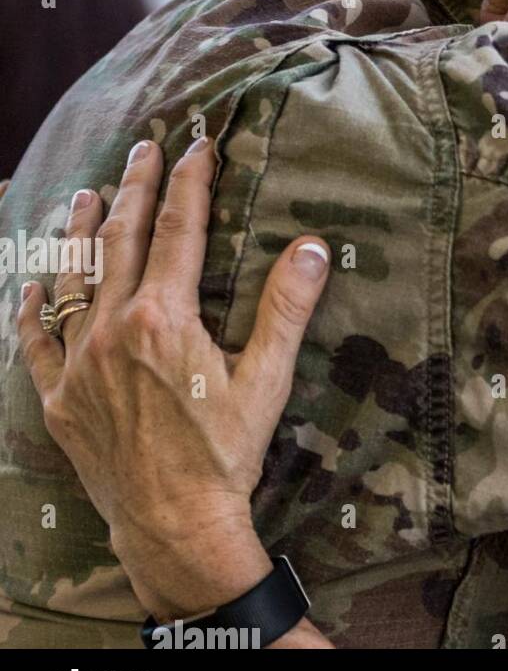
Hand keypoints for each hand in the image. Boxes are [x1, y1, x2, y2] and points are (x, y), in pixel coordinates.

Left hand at [16, 137, 331, 622]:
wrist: (172, 525)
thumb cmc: (225, 452)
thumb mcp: (266, 379)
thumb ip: (287, 308)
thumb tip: (313, 247)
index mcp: (164, 317)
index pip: (178, 229)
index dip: (189, 181)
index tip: (198, 144)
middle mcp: (113, 329)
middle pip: (120, 239)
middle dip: (134, 186)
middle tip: (144, 147)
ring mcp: (78, 363)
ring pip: (72, 279)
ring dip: (79, 230)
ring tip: (84, 192)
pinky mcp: (59, 399)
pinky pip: (35, 343)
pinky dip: (33, 309)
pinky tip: (32, 286)